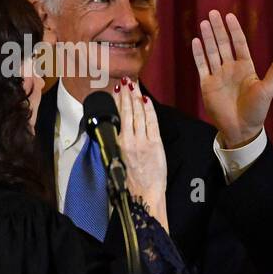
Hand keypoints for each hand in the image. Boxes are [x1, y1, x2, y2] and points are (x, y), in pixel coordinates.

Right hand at [115, 79, 167, 230]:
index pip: (118, 116)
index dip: (118, 101)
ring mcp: (141, 141)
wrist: (144, 192)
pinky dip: (148, 109)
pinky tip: (146, 99)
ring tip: (134, 85)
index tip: (118, 89)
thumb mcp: (119, 157)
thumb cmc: (132, 178)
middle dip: (126, 94)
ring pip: (138, 114)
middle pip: (127, 112)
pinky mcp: (154, 144)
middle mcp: (128, 140)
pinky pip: (151, 122)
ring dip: (136, 97)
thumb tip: (121, 126)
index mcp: (117, 143)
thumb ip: (120, 140)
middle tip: (126, 81)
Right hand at [192, 10, 272, 148]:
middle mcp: (230, 68)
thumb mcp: (268, 88)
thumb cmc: (257, 110)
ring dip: (208, 38)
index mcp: (246, 67)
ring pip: (211, 52)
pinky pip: (201, 66)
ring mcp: (218, 75)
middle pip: (223, 44)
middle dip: (218, 29)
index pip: (238, 44)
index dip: (234, 30)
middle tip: (213, 13)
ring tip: (204, 22)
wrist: (242, 129)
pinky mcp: (207, 84)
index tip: (229, 16)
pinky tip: (196, 41)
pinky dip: (198, 54)